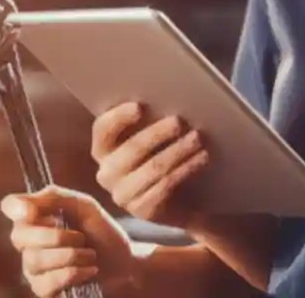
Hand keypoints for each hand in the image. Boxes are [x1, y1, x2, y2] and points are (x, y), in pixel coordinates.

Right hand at [2, 185, 135, 296]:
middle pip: (19, 236)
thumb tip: (26, 202)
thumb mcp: (85, 207)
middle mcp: (28, 242)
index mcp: (37, 217)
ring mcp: (33, 268)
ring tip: (90, 255)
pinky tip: (89, 270)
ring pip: (35, 260)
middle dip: (55, 236)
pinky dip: (73, 274)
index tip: (32, 212)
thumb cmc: (102, 232)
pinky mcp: (43, 290)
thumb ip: (56, 197)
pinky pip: (46, 283)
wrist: (123, 262)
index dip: (16, 208)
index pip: (10, 206)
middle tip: (81, 238)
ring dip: (70, 256)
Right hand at [92, 102, 211, 230]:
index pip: (103, 129)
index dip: (119, 117)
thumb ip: (153, 117)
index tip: (140, 106)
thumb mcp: (154, 137)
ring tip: (197, 138)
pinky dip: (186, 169)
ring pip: (153, 167)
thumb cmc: (163, 154)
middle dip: (157, 133)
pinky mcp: (143, 211)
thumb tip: (170, 94)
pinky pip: (166, 186)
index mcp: (103, 149)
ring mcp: (123, 195)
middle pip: (132, 148)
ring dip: (178, 150)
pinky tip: (201, 158)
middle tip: (180, 121)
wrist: (179, 199)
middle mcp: (107, 173)